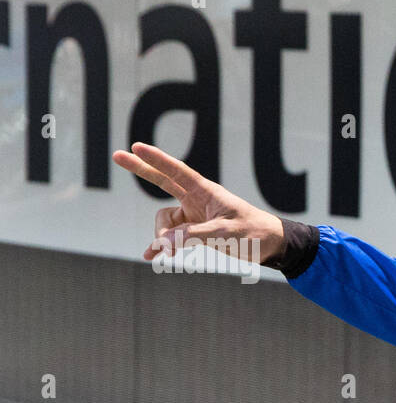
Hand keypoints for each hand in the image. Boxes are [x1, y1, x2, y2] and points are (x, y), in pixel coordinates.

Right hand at [111, 143, 284, 265]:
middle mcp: (198, 200)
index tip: (137, 146)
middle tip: (116, 155)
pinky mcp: (196, 230)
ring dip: (162, 237)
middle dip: (141, 170)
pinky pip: (172, 236)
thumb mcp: (225, 235)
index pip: (177, 171)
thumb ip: (193, 236)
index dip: (156, 160)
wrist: (271, 247)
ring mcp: (195, 215)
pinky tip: (151, 256)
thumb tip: (163, 243)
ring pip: (166, 222)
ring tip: (170, 254)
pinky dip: (163, 246)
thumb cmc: (254, 234)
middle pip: (163, 182)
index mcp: (207, 192)